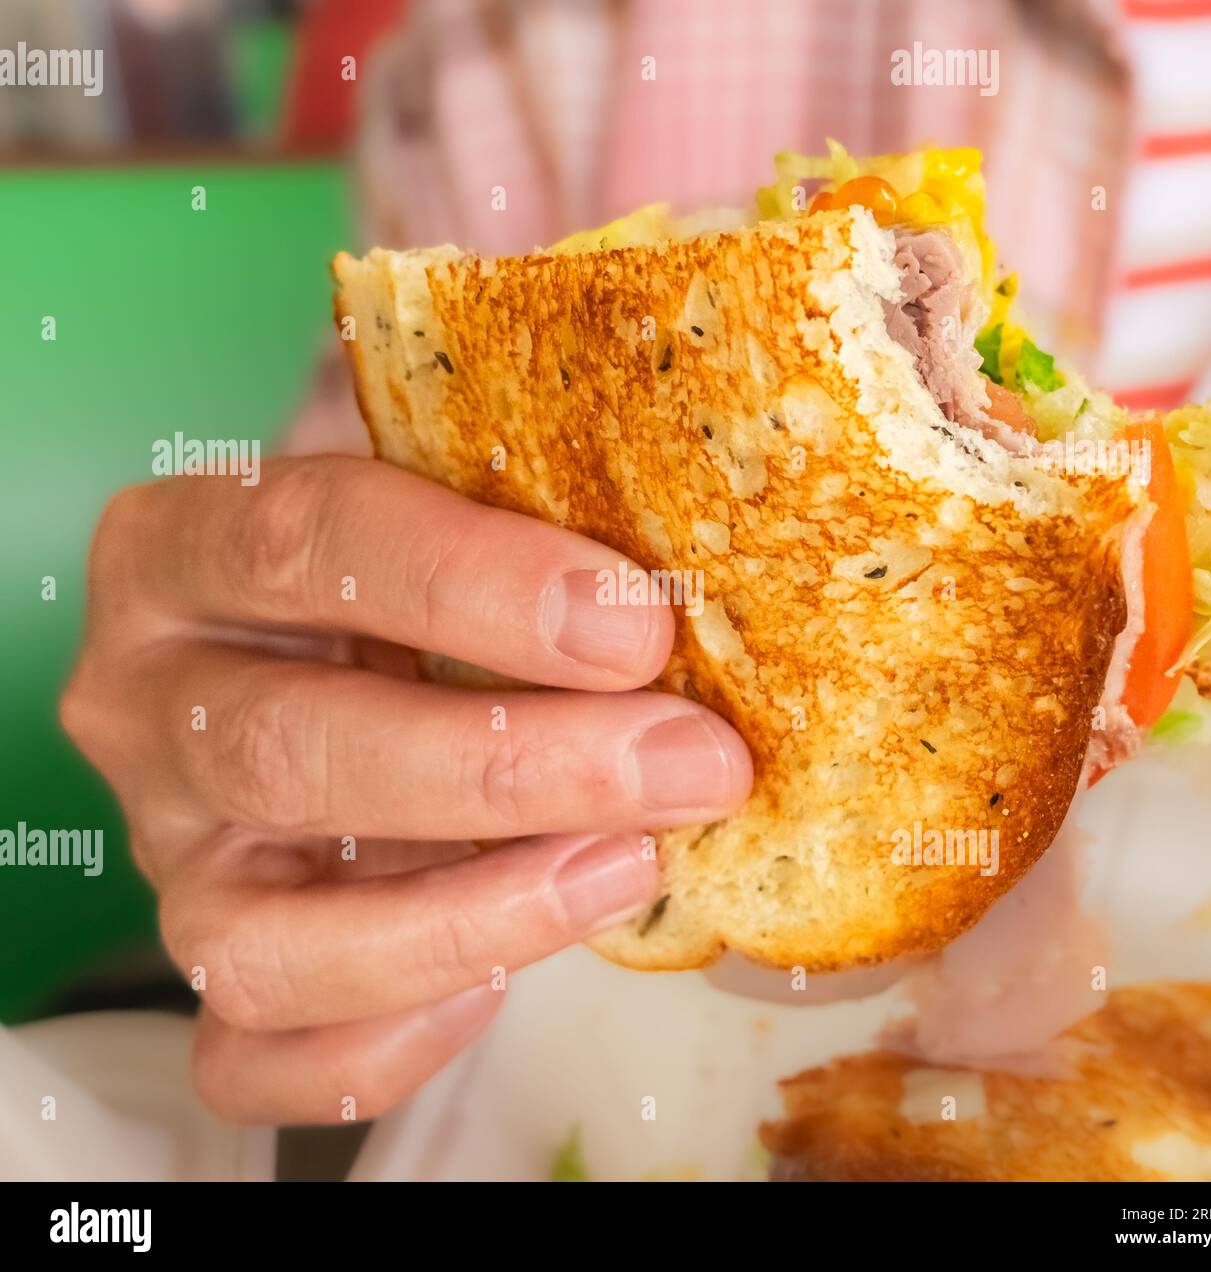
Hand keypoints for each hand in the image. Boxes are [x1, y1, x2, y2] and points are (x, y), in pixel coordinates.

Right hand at [61, 456, 751, 1123]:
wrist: (336, 655)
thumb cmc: (409, 566)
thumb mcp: (440, 491)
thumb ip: (515, 485)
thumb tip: (695, 504)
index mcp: (184, 548)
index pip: (306, 545)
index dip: (475, 587)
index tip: (634, 628)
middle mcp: (149, 707)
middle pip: (291, 753)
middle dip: (513, 768)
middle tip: (688, 766)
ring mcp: (170, 854)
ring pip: (265, 939)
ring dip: (470, 918)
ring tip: (629, 870)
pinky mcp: (213, 959)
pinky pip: (253, 1058)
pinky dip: (379, 1047)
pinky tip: (499, 990)